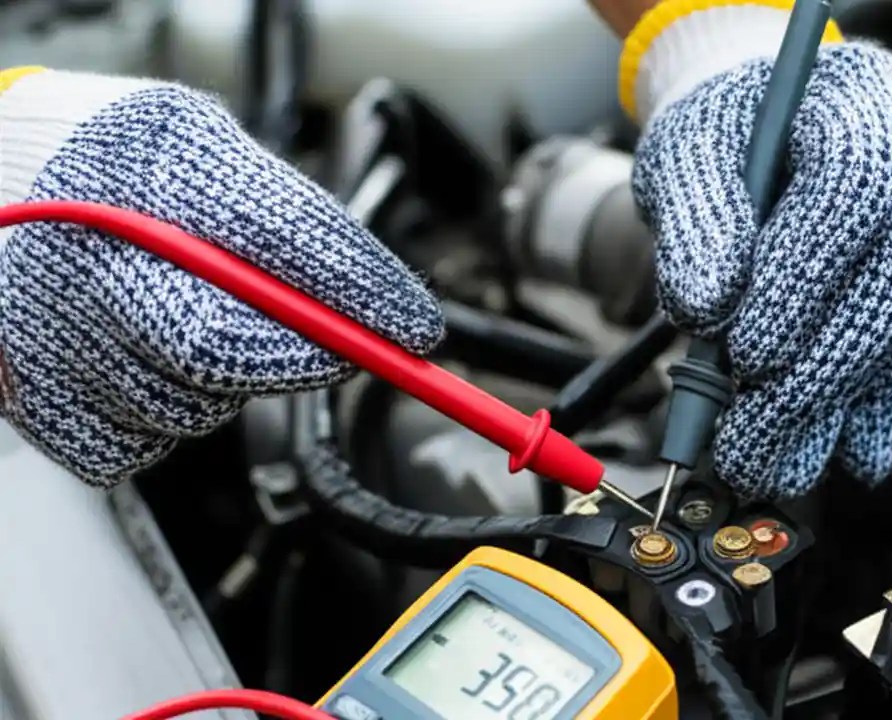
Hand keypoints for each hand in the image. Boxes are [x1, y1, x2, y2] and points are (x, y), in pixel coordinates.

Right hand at [0, 70, 441, 485]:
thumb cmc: (107, 163)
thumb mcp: (198, 144)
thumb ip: (281, 213)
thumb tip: (377, 293)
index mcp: (138, 168)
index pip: (274, 240)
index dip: (358, 291)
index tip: (415, 329)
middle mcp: (80, 257)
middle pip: (222, 350)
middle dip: (300, 356)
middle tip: (333, 346)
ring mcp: (45, 337)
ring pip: (188, 407)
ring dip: (228, 382)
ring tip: (195, 321)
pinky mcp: (33, 402)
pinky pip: (136, 444)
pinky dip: (167, 415)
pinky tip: (148, 361)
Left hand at [626, 11, 891, 497]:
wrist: (774, 125)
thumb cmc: (728, 136)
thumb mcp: (685, 156)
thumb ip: (694, 221)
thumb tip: (706, 311)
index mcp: (859, 93)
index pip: (857, 179)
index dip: (808, 274)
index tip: (748, 357)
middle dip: (831, 366)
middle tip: (758, 444)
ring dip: (860, 400)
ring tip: (788, 463)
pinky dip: (890, 398)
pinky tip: (846, 445)